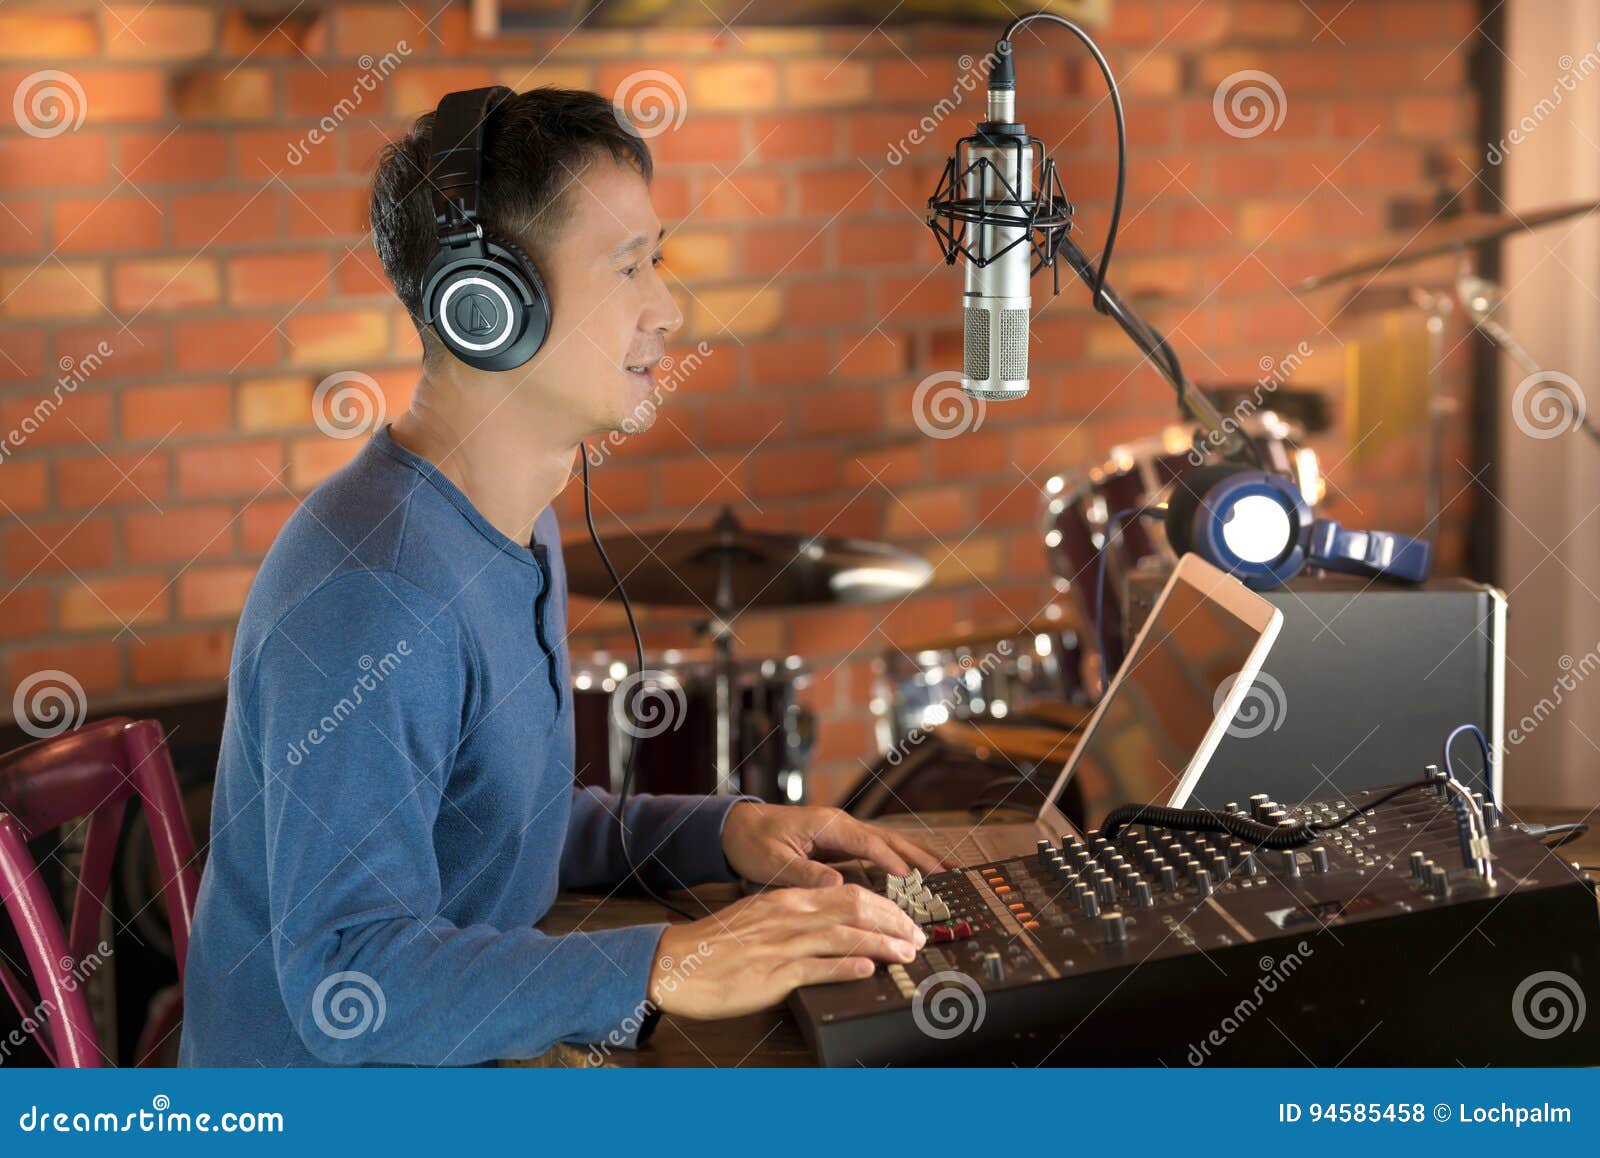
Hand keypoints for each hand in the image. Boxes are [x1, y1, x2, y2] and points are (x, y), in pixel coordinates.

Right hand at [647, 885, 924, 1018]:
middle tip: (919, 937)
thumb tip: (834, 926)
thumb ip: (798, 920)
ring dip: (882, 944)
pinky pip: (817, 967)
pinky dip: (846, 967)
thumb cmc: (718, 947)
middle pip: (856, 909)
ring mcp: (783, 944)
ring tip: (907, 953)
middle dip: (894, 922)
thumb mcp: (762, 920)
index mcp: (790, 900)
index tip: (906, 920)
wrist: (677, 963)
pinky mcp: (773, 973)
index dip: (886, 907)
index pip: (851, 894)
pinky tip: (867, 970)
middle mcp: (791, 916)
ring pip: (845, 936)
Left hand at [720, 802, 948, 887]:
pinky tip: (915, 875)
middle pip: (890, 839)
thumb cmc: (752, 842)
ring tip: (946, 872)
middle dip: (920, 856)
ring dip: (917, 856)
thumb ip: (805, 872)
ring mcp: (844, 832)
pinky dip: (901, 860)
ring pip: (889, 843)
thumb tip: (838, 884)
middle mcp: (842, 825)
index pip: (869, 843)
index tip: (914, 880)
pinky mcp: (842, 843)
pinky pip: (878, 851)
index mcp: (828, 825)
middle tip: (950, 874)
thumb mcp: (773, 860)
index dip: (893, 862)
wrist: (737, 828)